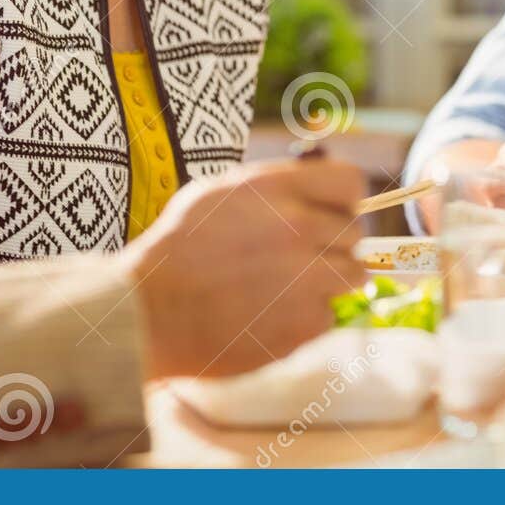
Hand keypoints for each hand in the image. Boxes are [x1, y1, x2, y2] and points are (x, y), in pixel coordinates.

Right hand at [120, 157, 365, 378]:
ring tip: (290, 286)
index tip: (330, 213)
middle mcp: (297, 228)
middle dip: (334, 243)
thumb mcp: (220, 192)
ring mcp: (305, 277)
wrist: (148, 312)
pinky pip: (329, 315)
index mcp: (276, 189)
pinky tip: (270, 314)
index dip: (343, 199)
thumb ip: (274, 185)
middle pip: (356, 231)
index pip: (351, 183)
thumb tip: (319, 180)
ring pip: (354, 274)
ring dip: (330, 280)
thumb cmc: (178, 249)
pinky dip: (307, 318)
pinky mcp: (304, 324)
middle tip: (301, 256)